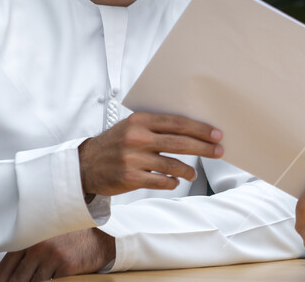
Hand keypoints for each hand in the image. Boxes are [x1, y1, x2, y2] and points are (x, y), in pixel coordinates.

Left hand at [0, 228, 114, 281]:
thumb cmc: (72, 239)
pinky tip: (52, 279)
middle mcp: (40, 246)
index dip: (0, 281)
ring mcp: (53, 257)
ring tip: (39, 277)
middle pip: (16, 278)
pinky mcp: (66, 267)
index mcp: (31, 238)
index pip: (5, 266)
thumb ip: (23, 255)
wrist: (101, 238)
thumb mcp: (46, 240)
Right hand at [77, 112, 223, 196]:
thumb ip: (157, 126)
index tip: (217, 134)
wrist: (85, 165)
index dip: (200, 129)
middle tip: (218, 151)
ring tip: (193, 173)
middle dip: (204, 148)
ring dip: (188, 170)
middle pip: (180, 143)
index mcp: (140, 121)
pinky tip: (175, 181)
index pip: (178, 123)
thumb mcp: (132, 127)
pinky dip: (172, 182)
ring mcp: (133, 159)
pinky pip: (161, 181)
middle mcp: (137, 138)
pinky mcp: (130, 178)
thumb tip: (193, 130)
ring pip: (173, 165)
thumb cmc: (115, 143)